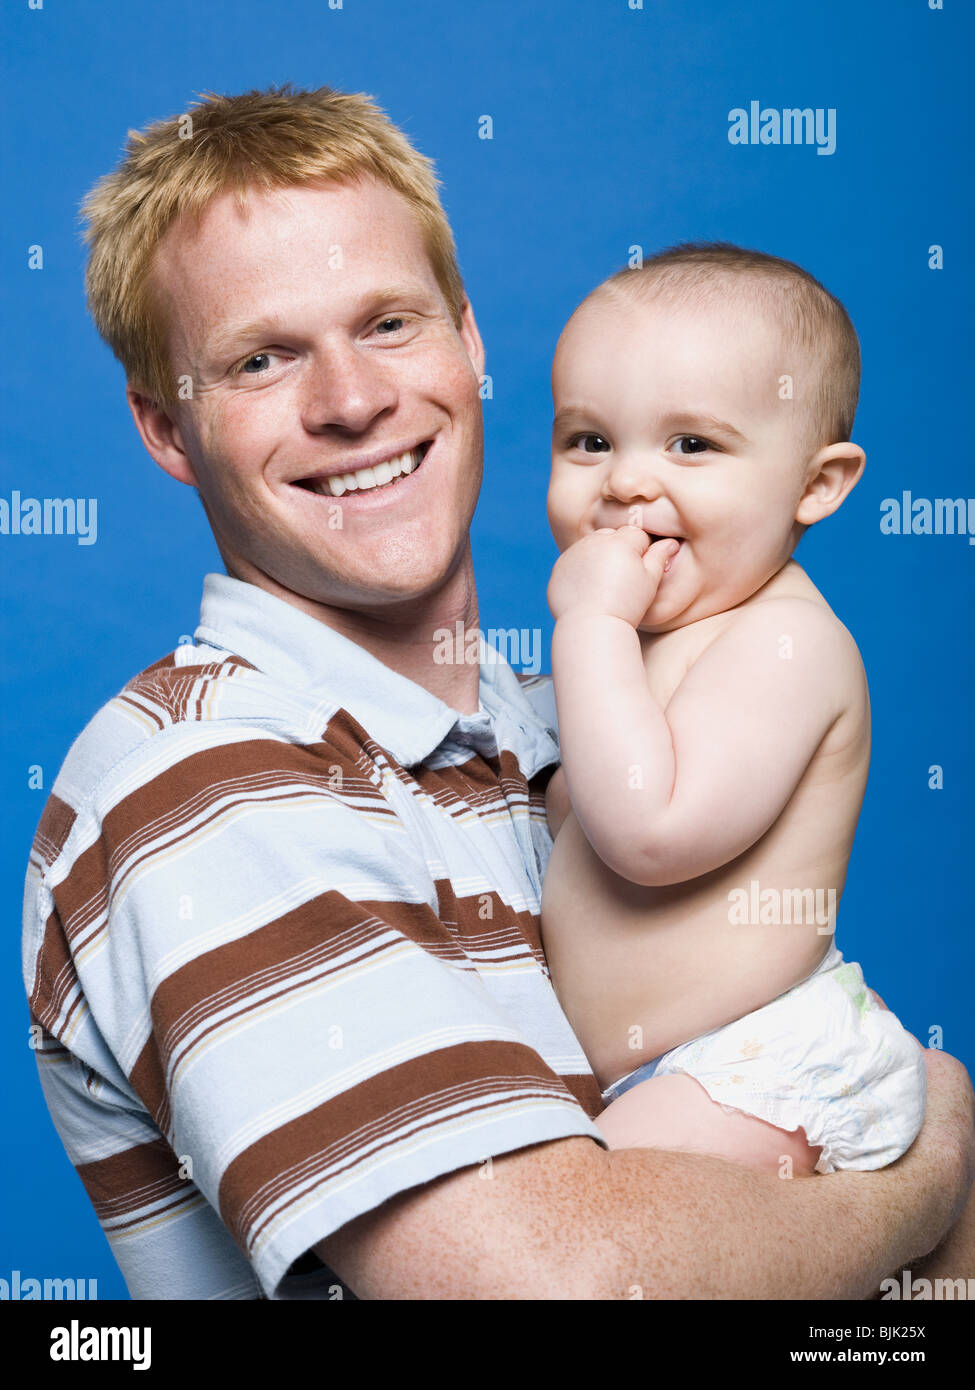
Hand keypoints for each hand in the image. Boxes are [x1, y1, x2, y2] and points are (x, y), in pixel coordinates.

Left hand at [547, 526, 678, 625]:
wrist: (592, 628)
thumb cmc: (626, 607)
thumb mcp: (650, 582)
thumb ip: (659, 557)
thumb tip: (670, 543)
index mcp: (620, 542)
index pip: (636, 535)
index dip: (641, 553)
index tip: (637, 574)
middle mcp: (594, 542)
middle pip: (612, 536)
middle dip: (618, 550)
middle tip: (620, 579)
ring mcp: (574, 553)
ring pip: (592, 546)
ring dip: (598, 557)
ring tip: (604, 585)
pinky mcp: (559, 567)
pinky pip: (574, 560)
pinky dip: (580, 569)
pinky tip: (588, 589)